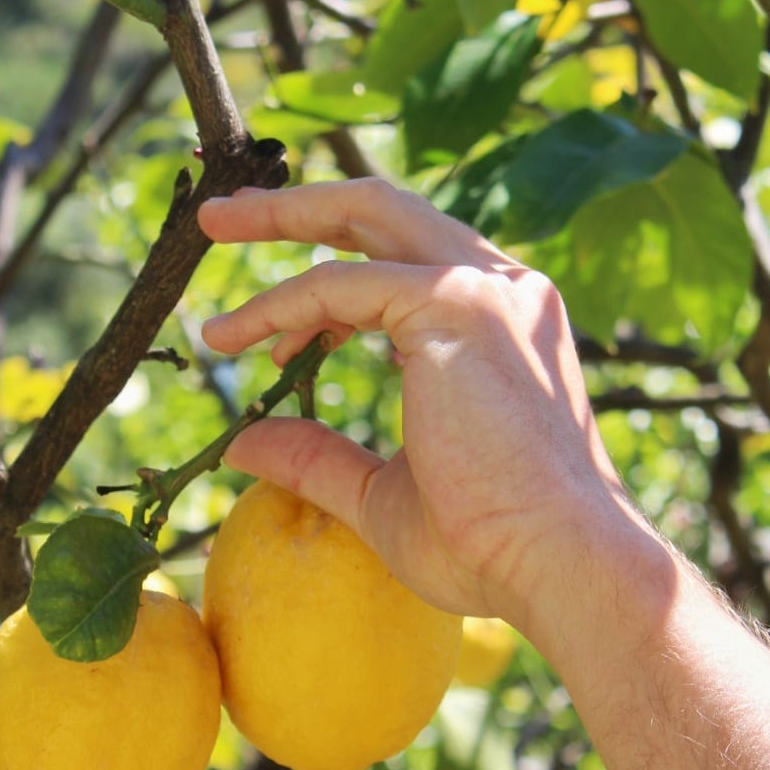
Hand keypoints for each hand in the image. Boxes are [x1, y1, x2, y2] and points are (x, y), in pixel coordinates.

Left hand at [197, 178, 629, 628]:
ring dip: (283, 215)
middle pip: (388, 211)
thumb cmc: (488, 545)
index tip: (269, 331)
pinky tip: (232, 338)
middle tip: (222, 215)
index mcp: (501, 325)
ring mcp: (486, 290)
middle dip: (301, 205)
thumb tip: (243, 443)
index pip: (408, 262)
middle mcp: (503, 290)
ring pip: (367, 215)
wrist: (556, 564)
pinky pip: (342, 284)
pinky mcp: (457, 304)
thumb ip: (320, 459)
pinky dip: (281, 304)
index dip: (331, 277)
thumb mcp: (382, 495)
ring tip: (213, 224)